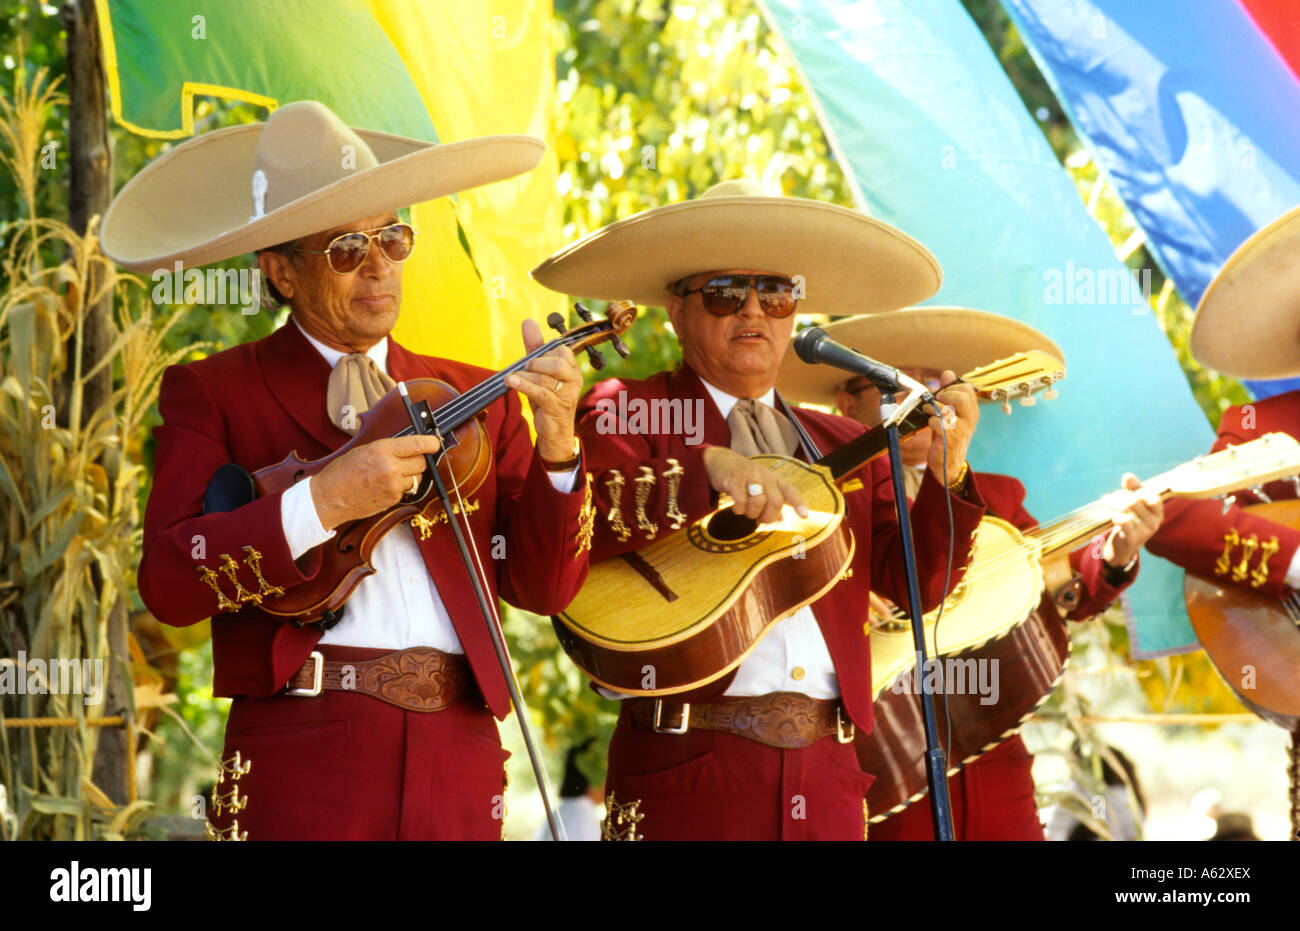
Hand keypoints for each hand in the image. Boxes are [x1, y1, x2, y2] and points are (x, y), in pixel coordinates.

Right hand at [310, 434, 441, 530]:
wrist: (328, 498)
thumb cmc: (342, 472)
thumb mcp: (364, 450)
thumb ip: (388, 449)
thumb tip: (409, 447)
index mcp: (382, 450)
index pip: (417, 444)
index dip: (431, 443)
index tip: (435, 442)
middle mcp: (390, 467)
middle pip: (422, 462)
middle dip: (419, 460)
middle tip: (409, 460)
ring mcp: (393, 485)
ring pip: (417, 478)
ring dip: (410, 475)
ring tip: (392, 474)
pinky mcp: (393, 499)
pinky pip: (407, 490)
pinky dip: (401, 487)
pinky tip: (385, 485)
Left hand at [505, 318, 582, 461]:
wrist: (555, 431)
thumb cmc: (548, 398)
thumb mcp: (540, 370)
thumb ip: (535, 347)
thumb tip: (528, 321)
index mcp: (572, 367)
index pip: (561, 350)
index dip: (544, 352)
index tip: (531, 360)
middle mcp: (573, 379)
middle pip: (557, 362)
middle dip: (537, 363)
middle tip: (525, 368)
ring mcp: (567, 394)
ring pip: (547, 378)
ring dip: (525, 376)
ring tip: (511, 377)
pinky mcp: (557, 407)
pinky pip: (542, 393)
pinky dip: (524, 386)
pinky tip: (511, 382)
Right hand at [703, 446, 808, 524]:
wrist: (720, 461)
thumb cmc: (744, 477)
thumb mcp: (761, 486)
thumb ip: (771, 501)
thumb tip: (782, 519)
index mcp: (774, 479)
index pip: (790, 490)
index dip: (798, 503)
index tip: (805, 516)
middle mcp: (765, 476)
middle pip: (775, 501)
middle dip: (768, 516)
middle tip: (759, 520)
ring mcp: (749, 476)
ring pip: (759, 502)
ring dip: (752, 513)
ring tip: (746, 512)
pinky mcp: (734, 480)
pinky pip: (741, 500)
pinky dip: (739, 509)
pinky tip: (737, 508)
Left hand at [926, 370, 978, 485]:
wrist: (948, 461)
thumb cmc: (948, 434)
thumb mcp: (949, 411)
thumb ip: (948, 392)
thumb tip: (948, 373)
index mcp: (972, 409)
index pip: (967, 388)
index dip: (951, 388)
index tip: (941, 395)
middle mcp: (970, 418)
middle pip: (962, 397)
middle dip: (944, 395)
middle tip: (936, 401)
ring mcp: (962, 428)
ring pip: (947, 409)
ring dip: (933, 408)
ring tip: (929, 413)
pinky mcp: (951, 438)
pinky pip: (938, 423)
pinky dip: (931, 422)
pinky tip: (930, 426)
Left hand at [1101, 473, 1164, 568]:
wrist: (1124, 548)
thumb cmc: (1131, 522)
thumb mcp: (1135, 506)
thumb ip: (1134, 490)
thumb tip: (1128, 476)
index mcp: (1158, 512)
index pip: (1152, 496)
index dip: (1137, 489)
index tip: (1125, 487)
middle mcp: (1155, 522)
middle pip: (1136, 499)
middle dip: (1119, 495)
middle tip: (1109, 497)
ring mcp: (1145, 531)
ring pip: (1127, 507)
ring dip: (1112, 502)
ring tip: (1105, 501)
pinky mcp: (1132, 539)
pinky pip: (1123, 520)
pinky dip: (1114, 514)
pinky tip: (1110, 516)